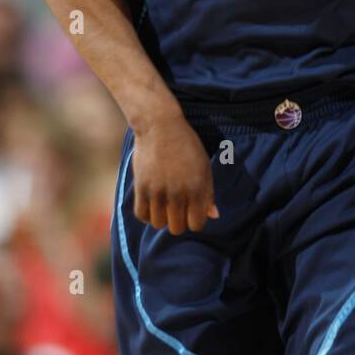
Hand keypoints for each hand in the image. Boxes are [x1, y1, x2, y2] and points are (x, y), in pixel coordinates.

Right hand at [132, 110, 217, 234]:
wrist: (160, 126)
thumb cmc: (186, 145)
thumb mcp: (204, 167)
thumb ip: (208, 193)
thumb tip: (213, 216)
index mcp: (197, 188)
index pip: (196, 224)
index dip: (194, 220)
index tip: (191, 210)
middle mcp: (178, 192)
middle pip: (177, 228)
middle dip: (178, 220)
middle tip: (177, 207)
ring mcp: (158, 191)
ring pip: (159, 224)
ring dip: (162, 217)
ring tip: (164, 204)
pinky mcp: (141, 187)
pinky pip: (142, 215)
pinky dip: (147, 214)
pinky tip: (152, 204)